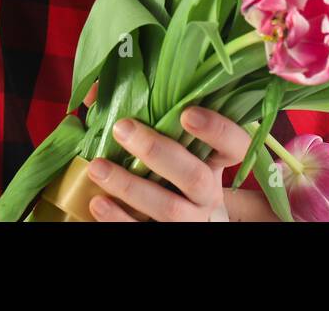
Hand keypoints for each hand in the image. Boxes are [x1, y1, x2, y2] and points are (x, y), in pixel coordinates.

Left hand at [84, 108, 251, 221]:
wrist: (172, 219)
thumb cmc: (164, 171)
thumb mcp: (165, 145)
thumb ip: (140, 114)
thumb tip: (93, 91)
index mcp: (214, 163)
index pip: (235, 145)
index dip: (218, 130)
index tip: (188, 113)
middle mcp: (207, 194)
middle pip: (195, 177)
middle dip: (157, 151)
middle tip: (123, 129)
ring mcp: (189, 220)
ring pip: (168, 208)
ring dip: (129, 186)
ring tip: (97, 167)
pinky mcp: (166, 236)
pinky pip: (144, 231)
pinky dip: (119, 218)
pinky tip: (97, 202)